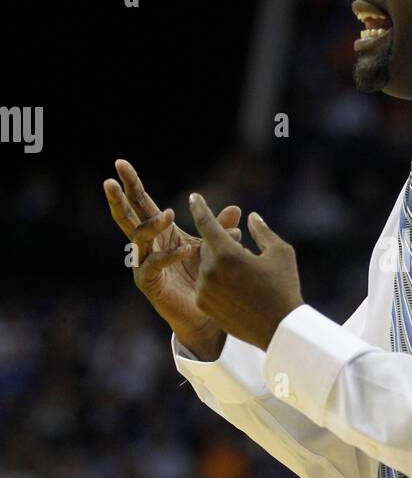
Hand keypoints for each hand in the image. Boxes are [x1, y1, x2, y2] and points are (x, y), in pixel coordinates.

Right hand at [103, 159, 241, 360]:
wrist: (205, 315)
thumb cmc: (205, 278)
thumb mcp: (215, 249)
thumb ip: (221, 230)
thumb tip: (236, 209)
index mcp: (159, 232)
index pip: (142, 203)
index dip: (132, 184)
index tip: (120, 162)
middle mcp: (146, 245)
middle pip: (128, 217)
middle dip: (119, 198)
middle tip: (110, 179)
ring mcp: (144, 264)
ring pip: (138, 238)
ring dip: (152, 224)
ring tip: (168, 213)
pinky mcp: (149, 283)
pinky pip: (154, 264)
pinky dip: (169, 255)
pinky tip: (184, 250)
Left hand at [189, 192, 302, 351]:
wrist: (278, 329)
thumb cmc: (283, 287)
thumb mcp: (280, 252)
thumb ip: (262, 231)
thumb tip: (251, 216)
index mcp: (227, 253)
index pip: (207, 223)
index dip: (200, 207)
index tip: (193, 197)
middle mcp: (210, 269)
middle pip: (208, 245)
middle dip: (222, 243)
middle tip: (243, 250)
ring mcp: (204, 288)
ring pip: (206, 264)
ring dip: (220, 263)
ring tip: (244, 275)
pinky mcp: (202, 303)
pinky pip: (204, 283)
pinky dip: (216, 280)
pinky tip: (237, 289)